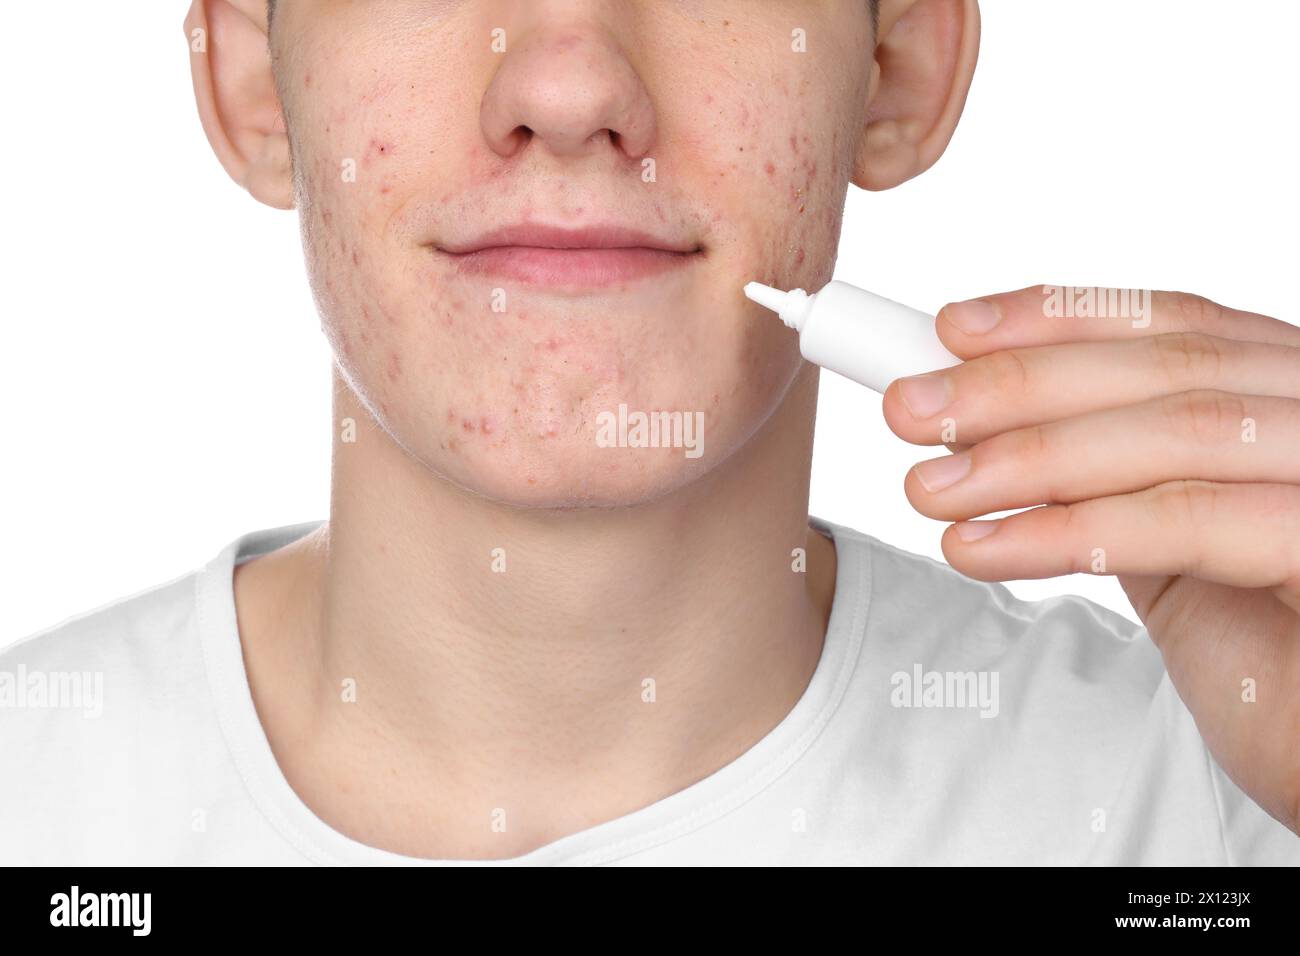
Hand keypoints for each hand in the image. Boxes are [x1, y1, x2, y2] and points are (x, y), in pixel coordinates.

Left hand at [882, 285, 1299, 833]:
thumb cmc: (1269, 660)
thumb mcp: (1174, 547)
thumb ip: (1112, 479)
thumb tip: (988, 428)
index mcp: (1291, 403)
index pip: (1175, 326)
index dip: (1057, 319)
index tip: (951, 331)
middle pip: (1169, 367)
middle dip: (1020, 385)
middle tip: (910, 411)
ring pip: (1177, 433)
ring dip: (1029, 456)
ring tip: (930, 489)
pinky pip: (1189, 522)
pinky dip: (1072, 530)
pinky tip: (980, 547)